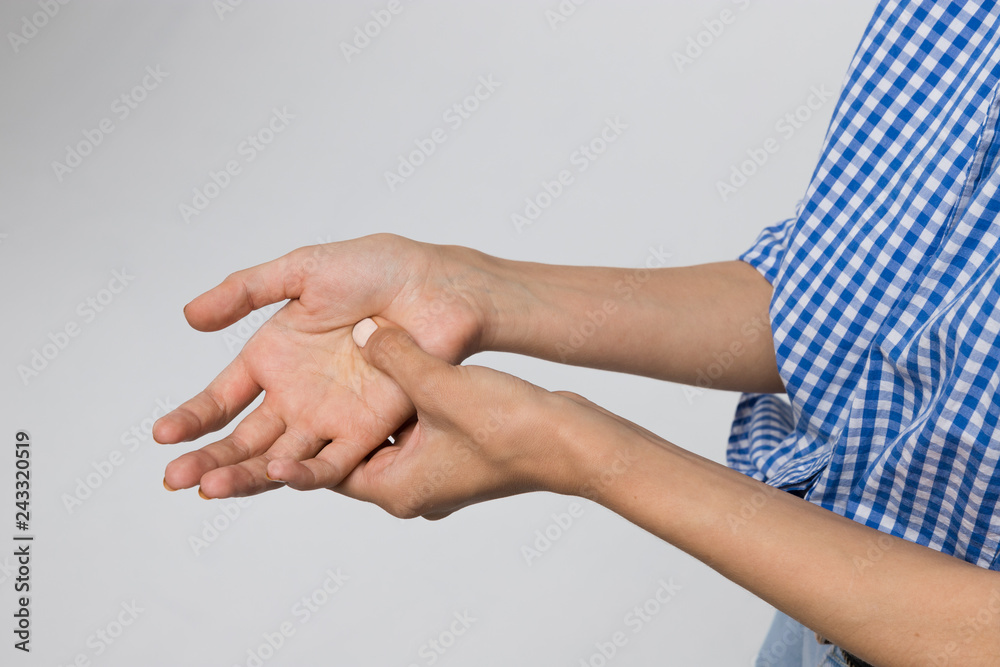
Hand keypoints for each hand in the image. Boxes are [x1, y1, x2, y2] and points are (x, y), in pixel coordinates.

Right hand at [155, 234, 495, 497]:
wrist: (434, 285)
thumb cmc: (374, 269)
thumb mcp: (300, 271)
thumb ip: (245, 291)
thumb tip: (188, 316)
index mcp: (274, 357)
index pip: (222, 399)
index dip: (192, 418)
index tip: (163, 436)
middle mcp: (296, 394)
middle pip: (244, 439)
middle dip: (208, 460)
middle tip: (174, 479)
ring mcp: (330, 416)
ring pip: (278, 458)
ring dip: (245, 476)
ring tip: (210, 488)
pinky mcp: (368, 430)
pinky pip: (332, 462)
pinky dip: (303, 472)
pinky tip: (275, 473)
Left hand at [299, 317, 609, 518]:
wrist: (574, 444)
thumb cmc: (511, 428)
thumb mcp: (442, 388)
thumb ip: (396, 358)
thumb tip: (365, 333)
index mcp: (396, 489)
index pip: (324, 469)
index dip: (289, 446)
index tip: (260, 424)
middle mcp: (409, 492)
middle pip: (344, 460)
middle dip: (313, 435)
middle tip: (279, 408)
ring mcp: (433, 479)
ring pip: (377, 445)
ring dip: (356, 419)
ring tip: (329, 383)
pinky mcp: (453, 462)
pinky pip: (406, 437)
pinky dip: (390, 413)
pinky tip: (381, 380)